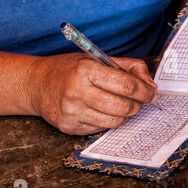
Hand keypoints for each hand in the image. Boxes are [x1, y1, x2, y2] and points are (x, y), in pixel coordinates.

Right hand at [25, 53, 157, 134]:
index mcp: (86, 70)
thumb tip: (150, 86)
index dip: (144, 91)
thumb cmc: (70, 70)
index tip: (151, 93)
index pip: (126, 85)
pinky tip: (101, 110)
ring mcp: (71, 112)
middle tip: (140, 100)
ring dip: (124, 115)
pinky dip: (107, 121)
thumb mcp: (97, 59)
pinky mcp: (69, 127)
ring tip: (121, 105)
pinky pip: (100, 129)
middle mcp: (77, 92)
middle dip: (137, 105)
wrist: (37, 84)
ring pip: (114, 122)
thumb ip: (128, 68)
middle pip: (123, 107)